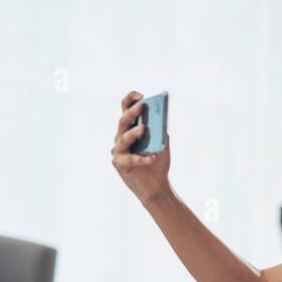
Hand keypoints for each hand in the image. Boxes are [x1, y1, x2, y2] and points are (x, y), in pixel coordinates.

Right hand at [111, 91, 171, 205]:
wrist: (156, 185)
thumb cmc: (158, 162)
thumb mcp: (162, 144)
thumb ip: (160, 132)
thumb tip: (159, 120)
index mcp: (130, 128)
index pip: (125, 109)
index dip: (131, 100)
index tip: (141, 95)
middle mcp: (121, 137)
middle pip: (123, 122)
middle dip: (132, 113)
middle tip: (142, 106)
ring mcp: (119, 151)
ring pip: (123, 138)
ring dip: (133, 133)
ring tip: (143, 129)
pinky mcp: (119, 164)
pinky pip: (130, 159)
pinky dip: (142, 158)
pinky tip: (152, 157)